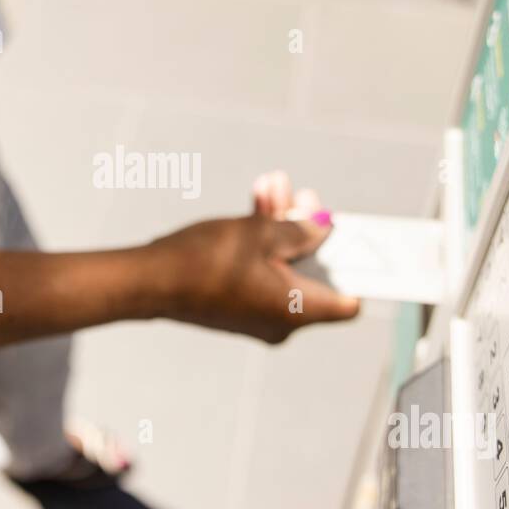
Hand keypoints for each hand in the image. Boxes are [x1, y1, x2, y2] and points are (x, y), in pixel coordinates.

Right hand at [149, 192, 360, 344]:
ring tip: (272, 187)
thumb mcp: (261, 233)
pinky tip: (256, 204)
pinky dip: (262, 242)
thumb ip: (302, 231)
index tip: (359, 239)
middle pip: (314, 273)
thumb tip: (324, 228)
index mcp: (298, 311)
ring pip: (286, 266)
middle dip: (310, 228)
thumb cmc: (205, 260)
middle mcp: (283, 322)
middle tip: (303, 195)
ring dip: (281, 225)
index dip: (357, 267)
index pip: (349, 301)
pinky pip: (263, 273)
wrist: (150, 281)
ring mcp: (259, 315)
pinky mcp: (238, 305)